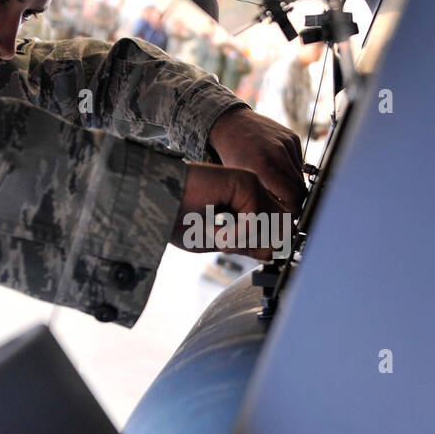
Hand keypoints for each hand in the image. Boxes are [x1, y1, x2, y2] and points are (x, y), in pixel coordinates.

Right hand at [171, 163, 291, 259]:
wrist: (152, 203)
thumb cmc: (176, 220)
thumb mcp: (218, 241)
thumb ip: (248, 244)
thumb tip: (274, 251)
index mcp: (246, 206)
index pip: (278, 232)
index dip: (268, 248)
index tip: (246, 252)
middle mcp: (253, 193)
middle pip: (281, 229)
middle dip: (257, 245)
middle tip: (227, 243)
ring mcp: (251, 185)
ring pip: (272, 225)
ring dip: (245, 240)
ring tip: (218, 235)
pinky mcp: (245, 181)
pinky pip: (256, 216)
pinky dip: (238, 232)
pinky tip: (217, 228)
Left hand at [206, 107, 306, 212]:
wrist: (233, 124)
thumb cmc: (234, 154)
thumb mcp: (243, 179)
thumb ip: (262, 196)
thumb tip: (280, 216)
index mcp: (262, 167)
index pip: (292, 196)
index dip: (293, 209)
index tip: (289, 215)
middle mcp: (277, 153)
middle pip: (300, 188)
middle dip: (296, 201)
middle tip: (288, 207)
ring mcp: (286, 144)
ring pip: (301, 176)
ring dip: (294, 186)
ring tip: (280, 188)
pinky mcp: (292, 138)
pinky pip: (300, 162)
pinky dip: (293, 170)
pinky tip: (279, 169)